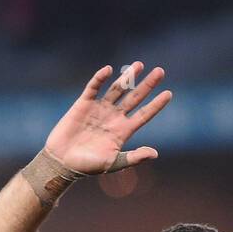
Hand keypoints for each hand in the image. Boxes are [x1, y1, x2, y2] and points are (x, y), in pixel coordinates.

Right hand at [45, 62, 172, 174]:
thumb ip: (134, 157)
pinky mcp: (84, 104)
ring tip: (139, 65)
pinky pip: (94, 87)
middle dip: (147, 85)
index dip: (156, 105)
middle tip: (160, 71)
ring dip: (128, 77)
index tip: (169, 93)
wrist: (63, 161)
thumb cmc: (89, 166)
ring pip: (117, 89)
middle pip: (135, 97)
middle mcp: (114, 117)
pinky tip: (108, 70)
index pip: (144, 114)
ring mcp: (100, 109)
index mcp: (123, 131)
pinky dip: (100, 78)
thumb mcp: (114, 163)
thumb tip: (155, 154)